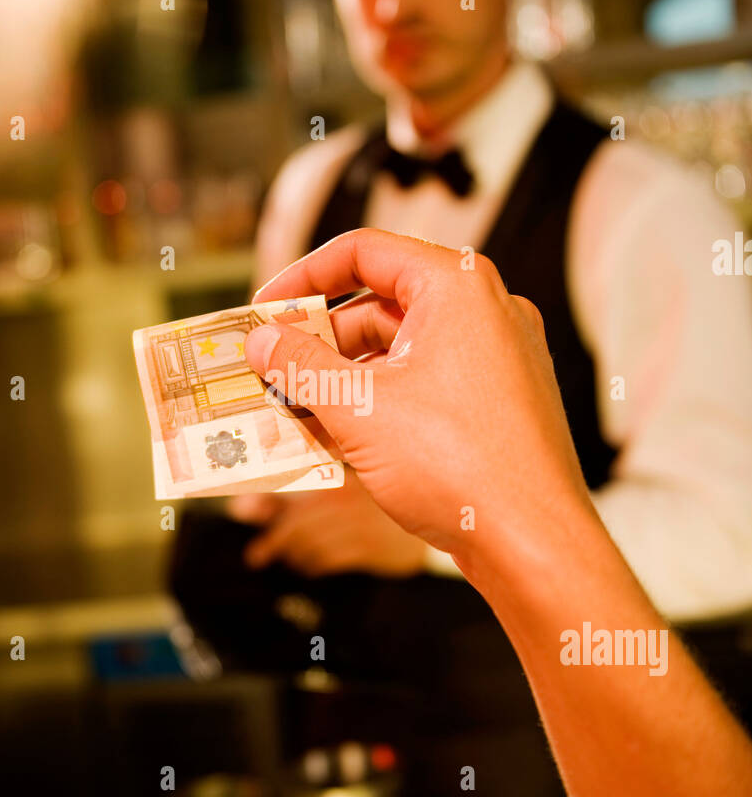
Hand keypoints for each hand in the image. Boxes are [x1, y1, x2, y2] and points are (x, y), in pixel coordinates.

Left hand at [229, 468, 427, 576]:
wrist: (425, 524)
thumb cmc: (367, 508)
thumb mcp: (324, 496)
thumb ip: (282, 501)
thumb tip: (237, 509)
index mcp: (332, 476)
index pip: (286, 493)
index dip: (261, 510)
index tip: (250, 536)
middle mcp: (345, 495)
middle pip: (295, 525)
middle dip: (273, 544)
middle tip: (258, 556)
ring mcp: (359, 521)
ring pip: (309, 545)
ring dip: (295, 556)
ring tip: (292, 559)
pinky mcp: (372, 545)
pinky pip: (329, 559)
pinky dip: (314, 566)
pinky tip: (310, 567)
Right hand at [244, 229, 595, 593]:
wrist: (533, 544)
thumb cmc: (460, 466)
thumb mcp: (358, 408)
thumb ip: (301, 365)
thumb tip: (263, 342)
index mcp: (458, 288)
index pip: (365, 252)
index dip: (303, 276)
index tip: (265, 309)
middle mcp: (486, 312)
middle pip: (381, 303)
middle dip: (320, 340)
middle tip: (272, 371)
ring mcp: (498, 359)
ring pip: (402, 351)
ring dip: (345, 378)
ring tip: (296, 414)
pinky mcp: (498, 404)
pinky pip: (426, 386)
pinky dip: (381, 403)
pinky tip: (339, 441)